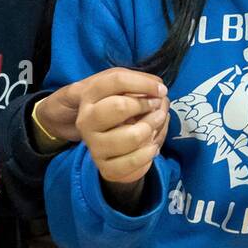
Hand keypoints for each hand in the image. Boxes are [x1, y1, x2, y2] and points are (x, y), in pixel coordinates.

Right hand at [73, 70, 170, 186]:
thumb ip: (142, 83)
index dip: (145, 83)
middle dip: (146, 105)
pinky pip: (133, 162)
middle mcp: (87, 120)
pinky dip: (148, 154)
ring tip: (155, 126)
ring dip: (152, 129)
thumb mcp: (126, 86)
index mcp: (90, 95)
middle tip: (157, 106)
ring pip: (132, 136)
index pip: (117, 81)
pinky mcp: (105, 167)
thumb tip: (159, 89)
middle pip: (120, 107)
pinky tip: (151, 146)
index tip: (161, 89)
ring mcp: (94, 145)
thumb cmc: (118, 105)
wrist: (101, 137)